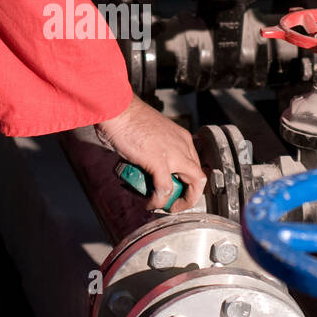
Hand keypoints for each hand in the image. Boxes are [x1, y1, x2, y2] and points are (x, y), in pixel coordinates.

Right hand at [94, 94, 206, 212]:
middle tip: (172, 205)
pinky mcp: (160, 161)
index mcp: (181, 137)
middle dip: (188, 196)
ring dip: (180, 202)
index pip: (194, 165)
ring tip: (163, 207)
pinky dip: (159, 200)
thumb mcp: (150, 134)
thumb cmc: (125, 117)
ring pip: (192, 184)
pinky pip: (165, 189)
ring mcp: (174, 153)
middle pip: (198, 177)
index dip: (188, 183)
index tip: (176, 192)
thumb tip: (144, 165)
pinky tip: (149, 203)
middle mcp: (183, 144)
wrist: (117, 109)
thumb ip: (153, 149)